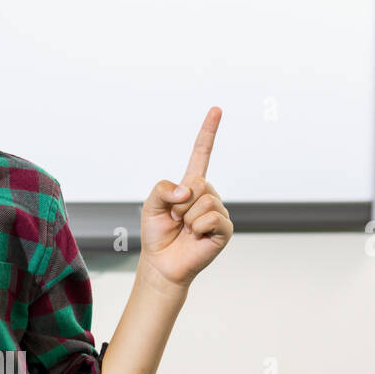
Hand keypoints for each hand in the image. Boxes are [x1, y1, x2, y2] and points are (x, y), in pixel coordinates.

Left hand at [139, 106, 232, 290]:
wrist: (162, 263)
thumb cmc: (156, 234)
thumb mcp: (150, 205)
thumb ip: (163, 188)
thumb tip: (188, 191)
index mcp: (190, 185)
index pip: (202, 153)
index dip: (209, 132)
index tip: (216, 109)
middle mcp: (207, 195)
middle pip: (199, 181)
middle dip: (180, 202)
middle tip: (177, 218)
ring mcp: (217, 211)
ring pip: (204, 200)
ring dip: (188, 217)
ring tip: (185, 229)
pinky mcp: (224, 229)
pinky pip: (211, 218)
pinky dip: (198, 227)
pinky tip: (195, 236)